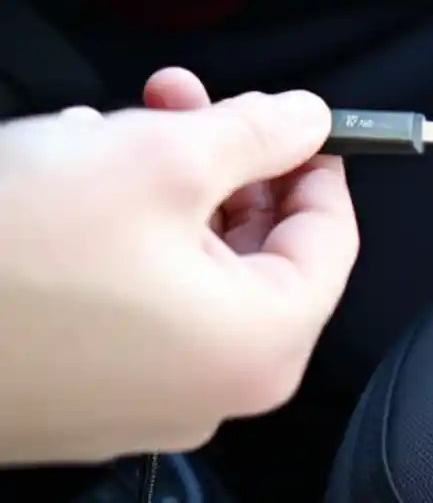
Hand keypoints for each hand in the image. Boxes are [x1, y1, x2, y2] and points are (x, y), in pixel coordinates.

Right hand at [0, 69, 357, 464]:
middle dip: (224, 163)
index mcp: (260, 343)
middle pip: (258, 252)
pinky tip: (70, 185)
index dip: (316, 167)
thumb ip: (255, 133)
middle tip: (188, 103)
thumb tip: (306, 117)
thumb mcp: (158, 158)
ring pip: (191, 269)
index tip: (295, 121)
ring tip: (108, 132)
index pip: (331, 241)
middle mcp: (214, 388)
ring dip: (165, 188)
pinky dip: (122, 238)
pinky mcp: (87, 393)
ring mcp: (147, 399)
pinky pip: (137, 303)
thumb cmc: (14, 252)